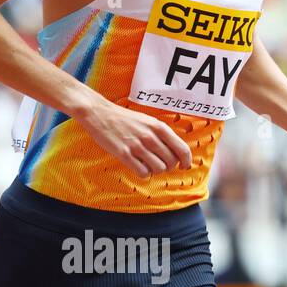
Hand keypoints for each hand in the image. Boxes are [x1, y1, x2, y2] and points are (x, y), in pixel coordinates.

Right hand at [78, 100, 192, 178]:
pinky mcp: (124, 154)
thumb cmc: (124, 119)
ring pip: (159, 169)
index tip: (184, 166)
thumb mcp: (148, 121)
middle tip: (160, 163)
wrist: (100, 113)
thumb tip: (176, 153)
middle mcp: (150, 136)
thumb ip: (162, 134)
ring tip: (147, 164)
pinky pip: (143, 173)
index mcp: (158, 127)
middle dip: (168, 166)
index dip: (187, 161)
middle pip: (171, 162)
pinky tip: (138, 166)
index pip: (182, 149)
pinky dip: (143, 173)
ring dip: (155, 170)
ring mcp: (137, 146)